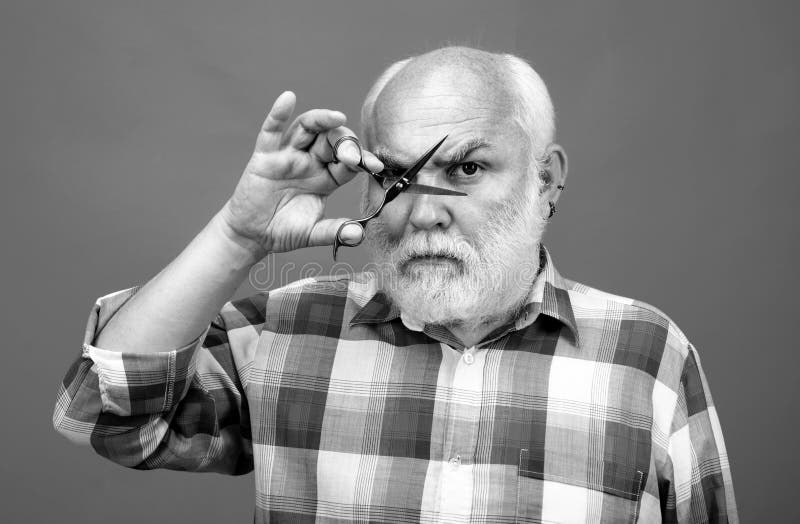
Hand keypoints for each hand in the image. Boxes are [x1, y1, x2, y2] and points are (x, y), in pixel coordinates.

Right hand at [217, 91, 382, 257]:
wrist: (252, 236)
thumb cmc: (283, 231)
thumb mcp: (311, 234)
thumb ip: (334, 232)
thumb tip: (359, 235)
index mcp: (326, 178)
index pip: (349, 163)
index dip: (362, 161)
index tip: (376, 166)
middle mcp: (309, 162)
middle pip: (331, 140)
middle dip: (345, 143)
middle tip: (352, 155)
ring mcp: (287, 156)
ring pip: (306, 129)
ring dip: (322, 120)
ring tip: (337, 117)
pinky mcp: (264, 157)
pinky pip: (271, 132)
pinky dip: (278, 113)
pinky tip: (288, 98)